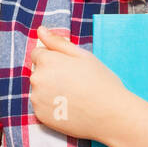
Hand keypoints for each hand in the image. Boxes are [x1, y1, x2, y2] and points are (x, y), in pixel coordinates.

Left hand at [29, 25, 130, 141]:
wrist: (111, 114)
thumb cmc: (101, 81)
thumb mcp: (83, 56)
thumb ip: (57, 42)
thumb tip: (40, 30)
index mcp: (47, 60)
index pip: (37, 54)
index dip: (54, 59)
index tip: (69, 68)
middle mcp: (37, 78)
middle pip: (38, 72)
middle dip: (51, 75)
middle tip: (74, 83)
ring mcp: (37, 98)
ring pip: (39, 90)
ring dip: (49, 91)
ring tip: (73, 96)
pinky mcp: (40, 115)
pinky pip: (41, 106)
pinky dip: (51, 107)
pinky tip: (69, 108)